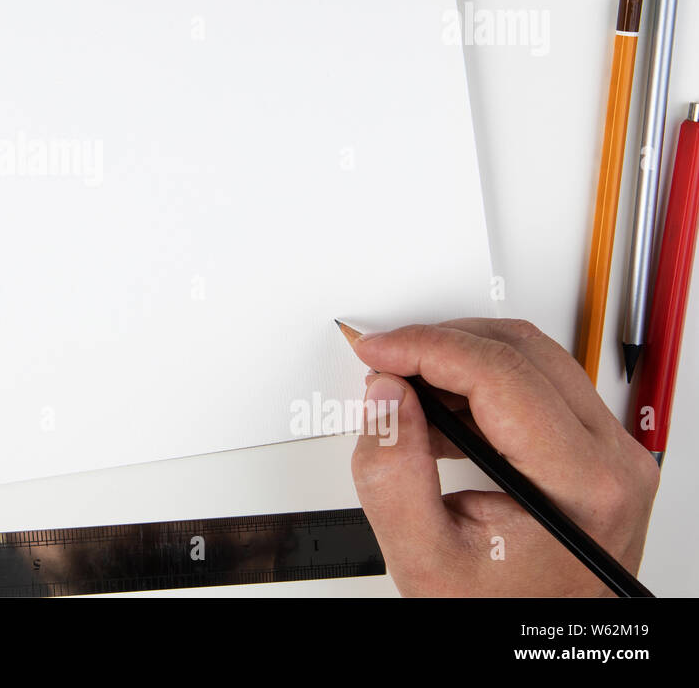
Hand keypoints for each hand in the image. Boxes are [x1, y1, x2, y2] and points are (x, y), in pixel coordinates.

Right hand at [348, 319, 658, 596]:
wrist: (537, 645)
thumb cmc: (501, 615)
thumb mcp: (425, 558)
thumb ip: (393, 476)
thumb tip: (386, 398)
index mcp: (583, 483)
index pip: (501, 375)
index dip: (427, 348)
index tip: (378, 351)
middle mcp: (612, 460)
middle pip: (521, 351)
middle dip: (439, 345)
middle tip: (385, 365)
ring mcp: (611, 453)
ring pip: (530, 358)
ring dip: (457, 361)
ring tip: (406, 398)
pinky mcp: (595, 452)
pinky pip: (536, 386)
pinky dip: (477, 386)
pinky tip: (437, 417)